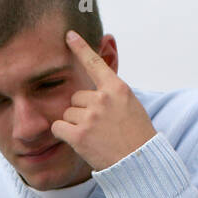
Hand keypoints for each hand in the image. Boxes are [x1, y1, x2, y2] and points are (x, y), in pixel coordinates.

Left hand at [50, 30, 156, 170]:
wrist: (139, 162)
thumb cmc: (136, 136)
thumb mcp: (130, 105)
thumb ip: (112, 93)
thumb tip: (96, 85)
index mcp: (117, 88)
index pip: (95, 63)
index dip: (80, 47)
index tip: (68, 35)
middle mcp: (102, 99)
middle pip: (76, 97)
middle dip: (81, 110)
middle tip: (98, 126)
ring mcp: (90, 116)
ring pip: (67, 112)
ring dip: (75, 123)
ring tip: (94, 135)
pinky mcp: (79, 134)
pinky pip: (58, 126)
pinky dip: (63, 133)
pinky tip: (78, 140)